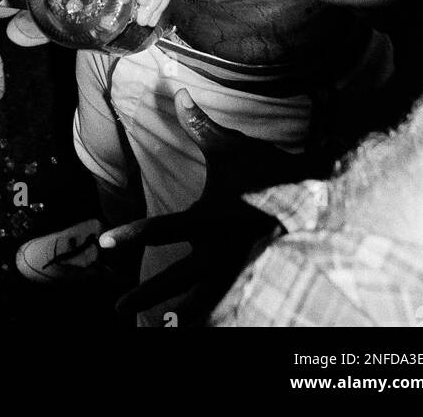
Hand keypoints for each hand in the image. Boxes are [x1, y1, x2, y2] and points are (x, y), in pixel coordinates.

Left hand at [96, 91, 315, 321]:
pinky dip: (209, 316)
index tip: (104, 243)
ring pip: (200, 301)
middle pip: (173, 280)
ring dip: (176, 316)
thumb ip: (201, 126)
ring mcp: (236, 268)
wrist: (317, 199)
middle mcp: (218, 250)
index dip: (131, 235)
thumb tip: (180, 92)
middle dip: (144, 297)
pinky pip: (225, 303)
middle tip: (118, 310)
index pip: (160, 229)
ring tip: (154, 331)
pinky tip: (193, 326)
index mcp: (208, 220)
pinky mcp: (253, 277)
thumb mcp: (233, 148)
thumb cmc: (270, 173)